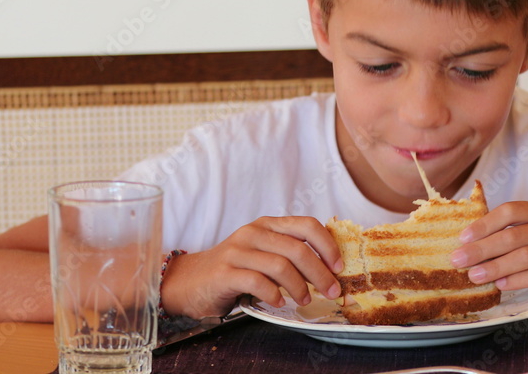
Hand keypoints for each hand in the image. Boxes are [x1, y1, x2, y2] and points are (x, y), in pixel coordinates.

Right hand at [160, 216, 342, 319]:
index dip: (328, 245)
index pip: (307, 225)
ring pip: (280, 265)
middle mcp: (253, 233)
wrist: (189, 280)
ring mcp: (237, 251)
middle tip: (331, 291)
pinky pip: (257, 282)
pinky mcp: (224, 273)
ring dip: (299, 287)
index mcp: (268, 225)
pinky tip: (278, 303)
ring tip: (304, 301)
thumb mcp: (263, 253)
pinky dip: (273, 294)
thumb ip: (289, 255)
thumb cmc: (234, 269)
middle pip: (297, 249)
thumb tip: (327, 271)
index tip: (338, 266)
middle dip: (320, 273)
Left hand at [450, 201, 527, 310]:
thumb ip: (513, 232)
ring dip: (497, 266)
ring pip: (527, 256)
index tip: (462, 238)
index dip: (485, 223)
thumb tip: (469, 242)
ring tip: (475, 276)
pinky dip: (519, 280)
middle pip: (515, 235)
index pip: (512, 210)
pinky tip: (501, 285)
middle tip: (459, 260)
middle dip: (483, 248)